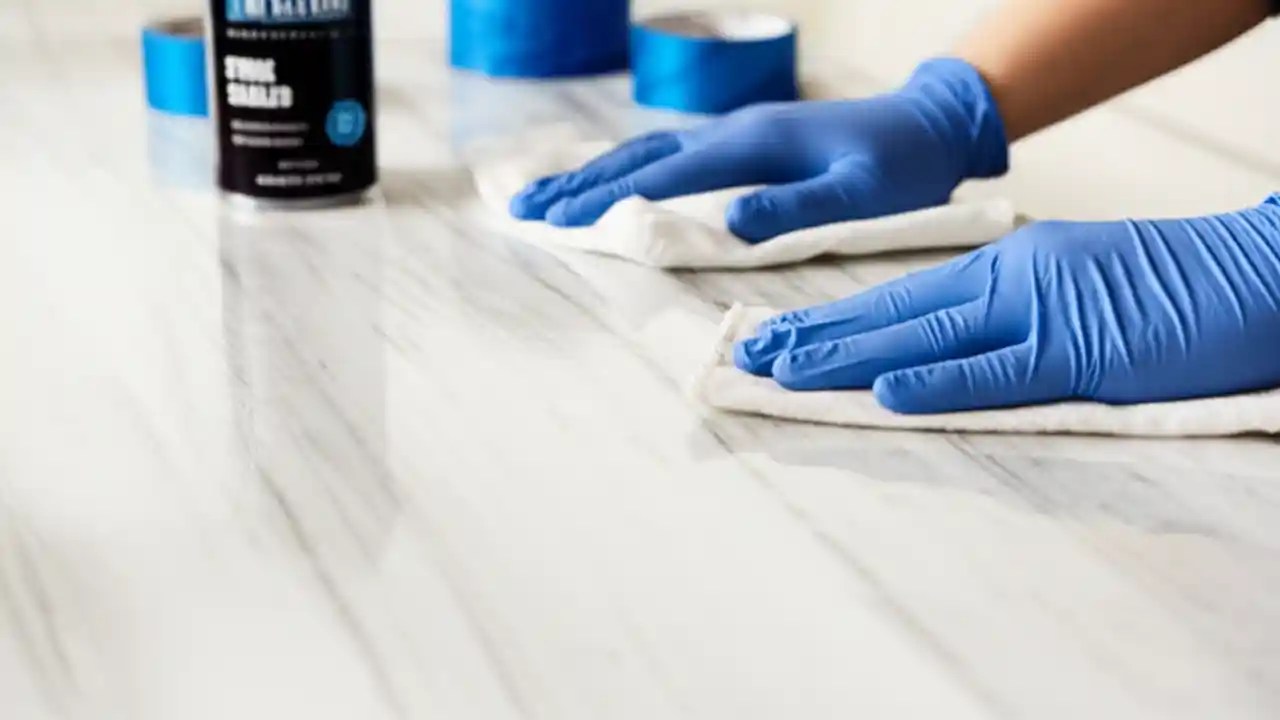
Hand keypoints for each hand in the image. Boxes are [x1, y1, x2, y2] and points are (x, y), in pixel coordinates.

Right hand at [509, 59, 1008, 241]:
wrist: (930, 123)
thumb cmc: (901, 166)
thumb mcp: (864, 193)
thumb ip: (800, 206)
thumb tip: (732, 223)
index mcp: (753, 145)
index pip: (664, 176)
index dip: (607, 199)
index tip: (556, 218)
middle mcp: (734, 132)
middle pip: (639, 158)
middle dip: (579, 185)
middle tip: (523, 208)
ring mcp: (736, 132)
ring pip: (649, 153)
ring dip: (595, 176)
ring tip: (547, 198)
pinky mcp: (745, 141)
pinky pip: (671, 155)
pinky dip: (629, 171)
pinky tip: (613, 183)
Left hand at [734, 196, 1279, 412]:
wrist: (1256, 270)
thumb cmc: (1170, 290)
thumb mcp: (1075, 292)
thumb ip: (1011, 321)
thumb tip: (943, 359)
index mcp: (1006, 270)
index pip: (901, 300)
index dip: (835, 322)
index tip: (778, 339)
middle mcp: (1008, 282)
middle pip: (892, 313)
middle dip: (814, 336)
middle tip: (745, 355)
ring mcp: (1042, 313)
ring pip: (924, 337)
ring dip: (846, 356)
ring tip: (780, 370)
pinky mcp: (1083, 351)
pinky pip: (999, 372)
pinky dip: (941, 383)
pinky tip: (887, 393)